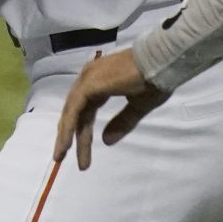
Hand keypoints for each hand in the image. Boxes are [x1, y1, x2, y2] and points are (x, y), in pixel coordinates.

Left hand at [53, 48, 171, 170]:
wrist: (161, 63)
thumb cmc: (153, 80)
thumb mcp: (137, 106)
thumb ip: (122, 122)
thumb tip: (106, 142)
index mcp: (101, 81)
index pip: (85, 111)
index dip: (82, 133)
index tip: (82, 156)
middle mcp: (90, 78)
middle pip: (75, 112)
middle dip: (68, 136)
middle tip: (62, 158)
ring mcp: (89, 79)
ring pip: (71, 112)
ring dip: (65, 135)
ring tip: (61, 157)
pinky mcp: (90, 84)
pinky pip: (74, 110)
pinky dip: (68, 128)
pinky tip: (67, 145)